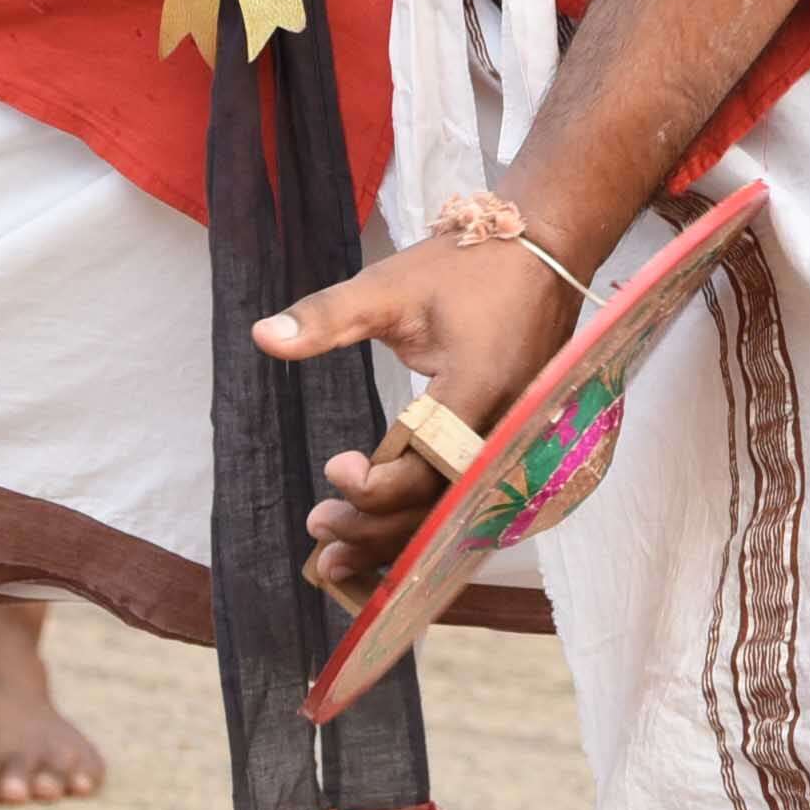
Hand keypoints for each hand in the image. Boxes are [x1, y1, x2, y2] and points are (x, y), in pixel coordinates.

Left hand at [256, 231, 592, 596]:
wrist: (547, 251)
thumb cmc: (467, 268)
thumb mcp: (392, 286)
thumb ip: (328, 317)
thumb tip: (262, 336)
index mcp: (478, 387)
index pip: (426, 466)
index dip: (373, 486)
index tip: (333, 467)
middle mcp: (508, 425)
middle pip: (441, 503)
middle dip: (374, 528)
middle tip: (318, 526)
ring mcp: (520, 439)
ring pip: (459, 511)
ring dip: (399, 539)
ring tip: (338, 557)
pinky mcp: (520, 443)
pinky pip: (474, 499)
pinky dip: (430, 524)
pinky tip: (392, 544)